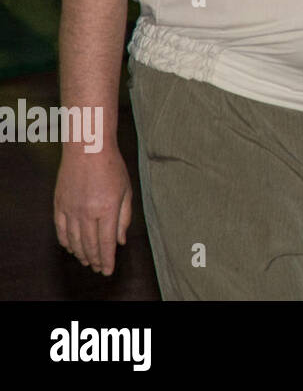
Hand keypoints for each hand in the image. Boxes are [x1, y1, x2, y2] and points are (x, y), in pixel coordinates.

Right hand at [54, 146, 131, 275]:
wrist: (88, 148)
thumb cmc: (112, 167)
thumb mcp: (126, 190)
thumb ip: (124, 217)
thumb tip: (120, 241)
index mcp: (107, 209)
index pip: (106, 243)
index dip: (107, 259)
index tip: (107, 270)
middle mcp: (87, 212)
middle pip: (89, 245)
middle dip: (95, 260)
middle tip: (98, 269)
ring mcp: (70, 209)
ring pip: (74, 240)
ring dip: (81, 254)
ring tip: (87, 261)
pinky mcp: (59, 204)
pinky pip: (60, 229)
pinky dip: (65, 242)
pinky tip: (71, 248)